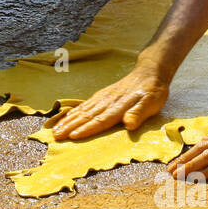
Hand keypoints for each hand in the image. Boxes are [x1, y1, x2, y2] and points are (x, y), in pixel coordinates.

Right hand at [51, 64, 169, 140]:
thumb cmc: (153, 91)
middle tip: (55, 136)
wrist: (149, 72)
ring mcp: (102, 98)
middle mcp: (107, 102)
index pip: (100, 120)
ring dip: (68, 121)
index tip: (73, 136)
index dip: (86, 129)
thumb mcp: (152, 103)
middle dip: (70, 126)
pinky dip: (73, 112)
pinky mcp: (101, 95)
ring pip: (82, 111)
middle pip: (86, 116)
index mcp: (119, 106)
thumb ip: (139, 113)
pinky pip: (84, 105)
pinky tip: (66, 117)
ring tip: (54, 130)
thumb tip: (129, 124)